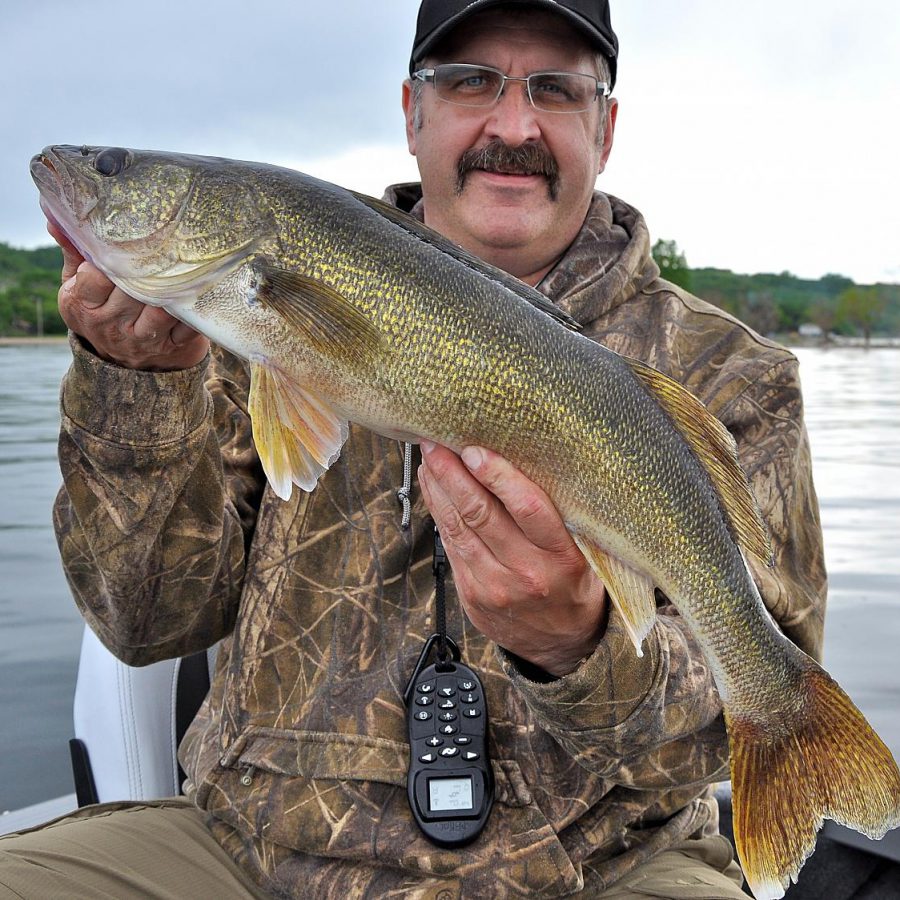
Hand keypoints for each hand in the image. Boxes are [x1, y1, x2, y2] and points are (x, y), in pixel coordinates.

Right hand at [47, 219, 208, 370]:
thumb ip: (73, 254)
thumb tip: (56, 218)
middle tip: (163, 244)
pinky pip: (188, 326)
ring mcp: (144, 339)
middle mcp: (113, 325)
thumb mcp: (77, 287)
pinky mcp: (174, 346)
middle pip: (132, 291)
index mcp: (83, 305)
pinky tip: (200, 290)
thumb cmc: (101, 312)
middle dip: (148, 268)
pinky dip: (195, 308)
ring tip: (182, 265)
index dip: (111, 259)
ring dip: (173, 288)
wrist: (122, 364)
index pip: (95, 277)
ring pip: (161, 310)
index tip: (124, 243)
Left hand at [418, 441, 607, 676]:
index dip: (499, 476)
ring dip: (438, 488)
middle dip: (453, 473)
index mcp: (562, 558)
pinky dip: (439, 512)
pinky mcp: (471, 595)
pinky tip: (433, 488)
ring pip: (457, 528)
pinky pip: (450, 546)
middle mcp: (526, 573)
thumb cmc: (575, 586)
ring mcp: (494, 587)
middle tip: (436, 442)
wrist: (563, 647)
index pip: (529, 509)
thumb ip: (562, 518)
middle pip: (481, 514)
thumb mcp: (587, 553)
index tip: (476, 449)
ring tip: (428, 456)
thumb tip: (525, 462)